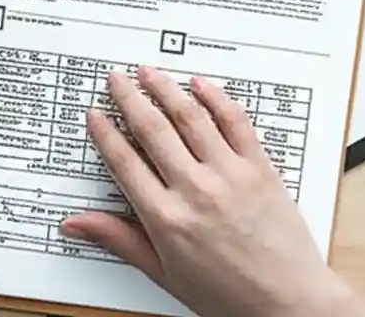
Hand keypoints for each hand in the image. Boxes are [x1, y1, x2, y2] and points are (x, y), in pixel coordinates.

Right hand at [62, 68, 364, 316]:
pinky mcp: (260, 169)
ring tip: (149, 72)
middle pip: (152, 130)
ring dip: (165, 89)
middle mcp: (196, 191)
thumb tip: (76, 224)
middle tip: (116, 79)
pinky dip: (217, 98)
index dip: (105, 133)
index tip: (95, 114)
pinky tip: (201, 84)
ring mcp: (230, 176)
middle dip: (129, 98)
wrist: (288, 303)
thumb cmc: (229, 296)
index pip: (124, 162)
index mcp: (166, 220)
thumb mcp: (164, 272)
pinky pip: (236, 122)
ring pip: (190, 117)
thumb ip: (118, 239)